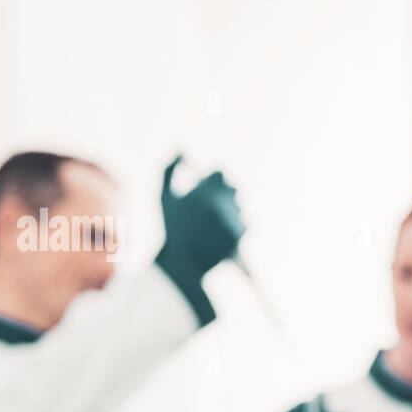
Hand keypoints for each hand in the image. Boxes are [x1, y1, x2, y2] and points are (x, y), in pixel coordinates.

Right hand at [157, 155, 244, 280]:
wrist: (183, 263)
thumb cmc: (172, 228)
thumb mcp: (165, 197)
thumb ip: (170, 168)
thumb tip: (182, 147)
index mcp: (206, 189)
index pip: (221, 174)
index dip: (214, 181)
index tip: (208, 190)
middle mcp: (222, 201)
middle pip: (233, 190)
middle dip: (225, 196)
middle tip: (212, 209)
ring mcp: (233, 217)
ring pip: (239, 207)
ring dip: (230, 213)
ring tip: (213, 227)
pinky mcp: (241, 234)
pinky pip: (245, 223)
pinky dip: (236, 228)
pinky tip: (221, 236)